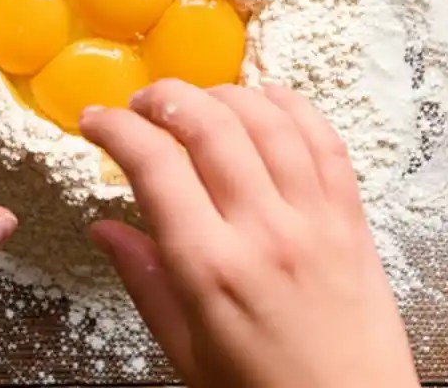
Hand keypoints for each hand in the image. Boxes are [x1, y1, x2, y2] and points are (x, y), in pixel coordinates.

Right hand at [81, 80, 418, 387]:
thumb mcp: (187, 353)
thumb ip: (145, 281)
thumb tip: (105, 229)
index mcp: (210, 270)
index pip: (154, 166)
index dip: (116, 129)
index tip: (96, 121)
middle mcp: (264, 233)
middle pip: (210, 125)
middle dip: (165, 98)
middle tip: (141, 103)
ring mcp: (315, 221)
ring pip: (268, 121)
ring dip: (224, 94)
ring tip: (196, 99)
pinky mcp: (352, 220)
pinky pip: (326, 141)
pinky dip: (294, 108)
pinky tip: (269, 100)